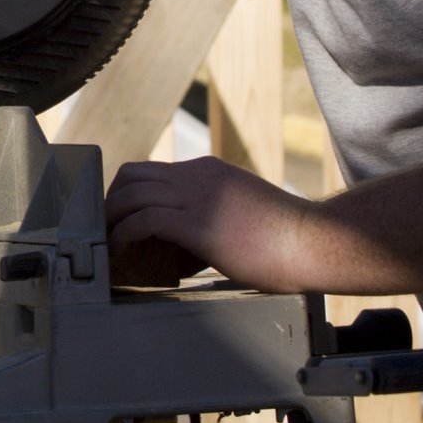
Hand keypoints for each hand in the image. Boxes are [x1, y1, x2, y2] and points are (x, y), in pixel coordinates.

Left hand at [105, 156, 313, 293]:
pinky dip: (123, 235)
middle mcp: (198, 176)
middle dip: (111, 200)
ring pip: (130, 193)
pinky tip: (121, 252)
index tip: (121, 216)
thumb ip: (217, 212)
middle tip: (106, 228)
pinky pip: (142, 221)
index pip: (153, 171)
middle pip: (131, 174)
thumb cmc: (289, 239)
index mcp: (209, 172)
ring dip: (110, 219)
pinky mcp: (198, 223)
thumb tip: (195, 239)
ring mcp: (197, 196)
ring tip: (106, 243)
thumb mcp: (245, 210)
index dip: (130, 193)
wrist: (316, 243)